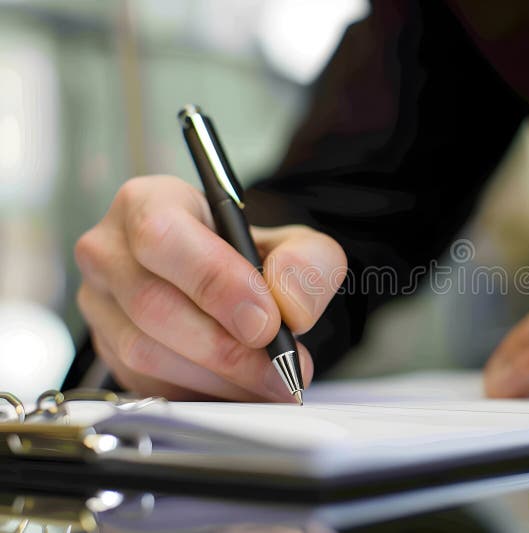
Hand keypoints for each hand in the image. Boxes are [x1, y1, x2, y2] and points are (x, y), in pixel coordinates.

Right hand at [75, 176, 345, 400]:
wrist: (234, 284)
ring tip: (271, 380)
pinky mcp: (108, 351)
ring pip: (146, 352)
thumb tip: (288, 304)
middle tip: (280, 365)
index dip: (215, 283)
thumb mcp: (297, 245)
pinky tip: (242, 388)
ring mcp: (101, 304)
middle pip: (152, 304)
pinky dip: (203, 392)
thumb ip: (307, 263)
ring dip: (218, 376)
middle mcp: (110, 250)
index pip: (162, 236)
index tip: (265, 321)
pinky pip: (146, 383)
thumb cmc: (252, 256)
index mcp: (149, 203)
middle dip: (225, 346)